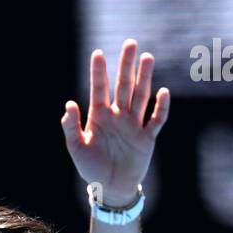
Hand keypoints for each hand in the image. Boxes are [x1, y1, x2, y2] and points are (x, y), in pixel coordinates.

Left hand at [60, 39, 170, 205]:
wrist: (110, 188)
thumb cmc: (91, 168)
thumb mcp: (76, 148)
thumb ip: (71, 127)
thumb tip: (68, 105)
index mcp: (99, 116)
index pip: (99, 89)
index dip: (99, 72)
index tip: (97, 53)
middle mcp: (118, 116)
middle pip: (124, 86)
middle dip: (127, 65)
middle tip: (131, 43)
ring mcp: (134, 125)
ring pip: (140, 96)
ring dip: (144, 78)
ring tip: (147, 58)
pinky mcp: (147, 138)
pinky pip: (156, 120)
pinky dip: (160, 108)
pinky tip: (163, 93)